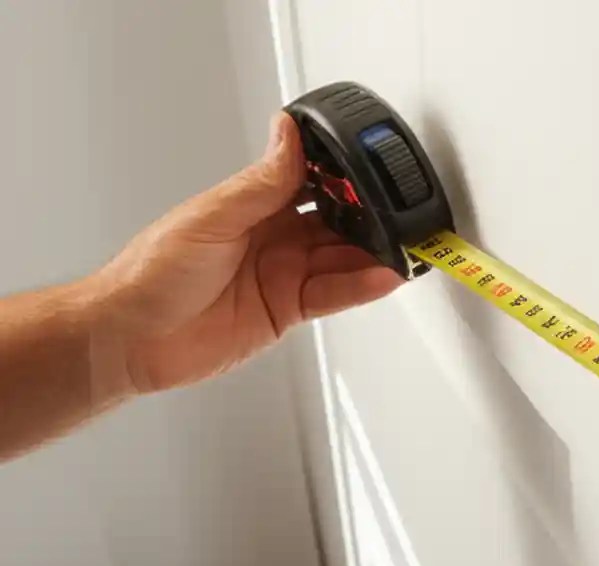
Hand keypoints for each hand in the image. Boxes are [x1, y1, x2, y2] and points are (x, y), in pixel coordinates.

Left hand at [89, 113, 402, 393]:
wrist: (131, 338)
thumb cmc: (150, 273)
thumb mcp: (212, 216)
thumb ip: (261, 182)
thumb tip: (287, 133)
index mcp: (253, 206)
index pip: (310, 181)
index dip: (343, 177)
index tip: (374, 169)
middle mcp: (273, 238)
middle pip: (336, 223)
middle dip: (369, 217)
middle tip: (401, 212)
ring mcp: (283, 275)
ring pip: (342, 260)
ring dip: (374, 254)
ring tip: (405, 246)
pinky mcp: (287, 311)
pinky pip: (334, 295)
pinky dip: (362, 287)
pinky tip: (383, 277)